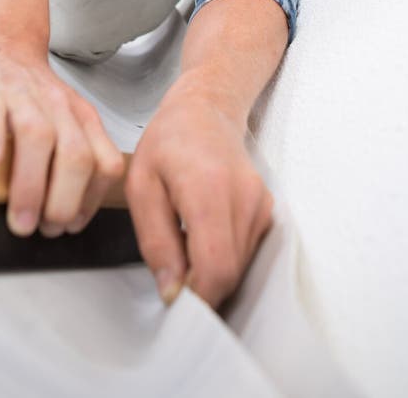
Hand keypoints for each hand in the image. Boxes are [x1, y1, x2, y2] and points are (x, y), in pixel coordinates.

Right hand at [0, 55, 123, 237]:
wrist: (4, 50)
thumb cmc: (33, 99)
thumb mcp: (68, 122)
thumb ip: (74, 160)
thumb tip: (68, 222)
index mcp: (83, 120)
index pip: (104, 164)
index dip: (90, 200)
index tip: (71, 225)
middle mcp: (58, 109)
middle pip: (75, 155)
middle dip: (63, 201)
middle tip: (44, 228)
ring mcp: (22, 99)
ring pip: (37, 136)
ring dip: (30, 185)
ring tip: (20, 219)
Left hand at [125, 71, 272, 309]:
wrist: (205, 109)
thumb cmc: (168, 141)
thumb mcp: (140, 185)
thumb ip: (155, 241)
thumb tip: (172, 290)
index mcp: (209, 189)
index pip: (216, 267)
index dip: (197, 296)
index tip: (174, 299)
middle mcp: (244, 198)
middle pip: (231, 273)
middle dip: (201, 288)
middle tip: (171, 273)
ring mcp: (260, 204)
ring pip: (240, 267)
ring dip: (211, 272)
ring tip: (183, 243)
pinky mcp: (266, 209)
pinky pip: (247, 252)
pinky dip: (223, 257)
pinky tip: (201, 234)